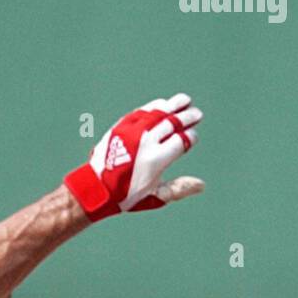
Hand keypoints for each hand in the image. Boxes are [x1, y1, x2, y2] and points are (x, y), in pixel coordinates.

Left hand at [65, 93, 203, 220]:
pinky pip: (142, 111)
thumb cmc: (126, 196)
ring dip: (174, 105)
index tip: (193, 138)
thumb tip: (202, 185)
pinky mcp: (121, 126)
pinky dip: (155, 107)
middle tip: (197, 114)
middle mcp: (145, 142)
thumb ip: (178, 188)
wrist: (96, 187)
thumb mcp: (154, 196)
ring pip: (158, 112)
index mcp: (156, 160)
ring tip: (185, 101)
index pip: (181, 140)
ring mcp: (132, 132)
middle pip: (173, 122)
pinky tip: (164, 105)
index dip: (190, 137)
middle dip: (187, 117)